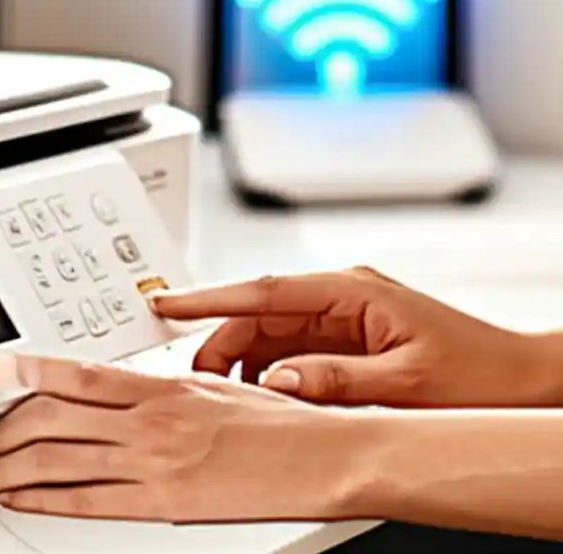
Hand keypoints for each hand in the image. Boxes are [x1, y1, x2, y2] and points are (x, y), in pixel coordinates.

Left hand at [0, 354, 372, 521]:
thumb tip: (118, 392)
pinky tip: (21, 501)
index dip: (20, 372)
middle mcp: (149, 419)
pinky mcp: (164, 503)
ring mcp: (153, 462)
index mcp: (161, 385)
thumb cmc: (279, 421)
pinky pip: (87, 503)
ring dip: (8, 470)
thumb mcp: (214, 385)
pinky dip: (43, 502)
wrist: (327, 455)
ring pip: (56, 460)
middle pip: (48, 418)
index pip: (72, 373)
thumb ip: (160, 390)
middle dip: (2, 432)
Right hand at [149, 266, 562, 407]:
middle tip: (196, 377)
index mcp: (352, 291)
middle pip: (257, 314)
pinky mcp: (341, 345)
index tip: (168, 301)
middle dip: (220, 342)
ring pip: (267, 336)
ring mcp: (339, 321)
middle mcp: (340, 299)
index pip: (265, 291)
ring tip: (228, 395)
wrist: (522, 383)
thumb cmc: (480, 373)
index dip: (210, 296)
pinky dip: (266, 375)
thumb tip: (279, 380)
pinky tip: (263, 399)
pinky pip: (287, 354)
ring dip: (242, 363)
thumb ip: (336, 379)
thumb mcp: (406, 380)